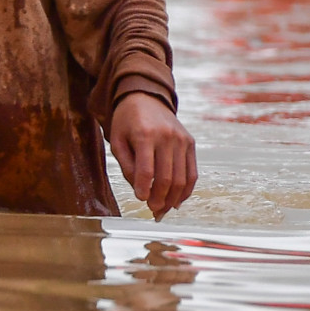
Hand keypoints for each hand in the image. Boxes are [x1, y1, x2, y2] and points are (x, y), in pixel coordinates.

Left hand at [108, 92, 196, 219]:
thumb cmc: (127, 122)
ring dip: (173, 199)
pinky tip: (177, 200)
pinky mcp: (190, 143)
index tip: (140, 200)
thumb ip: (127, 165)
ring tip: (163, 210)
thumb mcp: (118, 140)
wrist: (146, 99)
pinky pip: (192, 173)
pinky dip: (186, 190)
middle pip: (167, 177)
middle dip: (160, 198)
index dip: (144, 188)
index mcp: (145, 134)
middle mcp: (167, 137)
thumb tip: (141, 190)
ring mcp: (182, 140)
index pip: (146, 169)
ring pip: (182, 178)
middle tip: (153, 211)